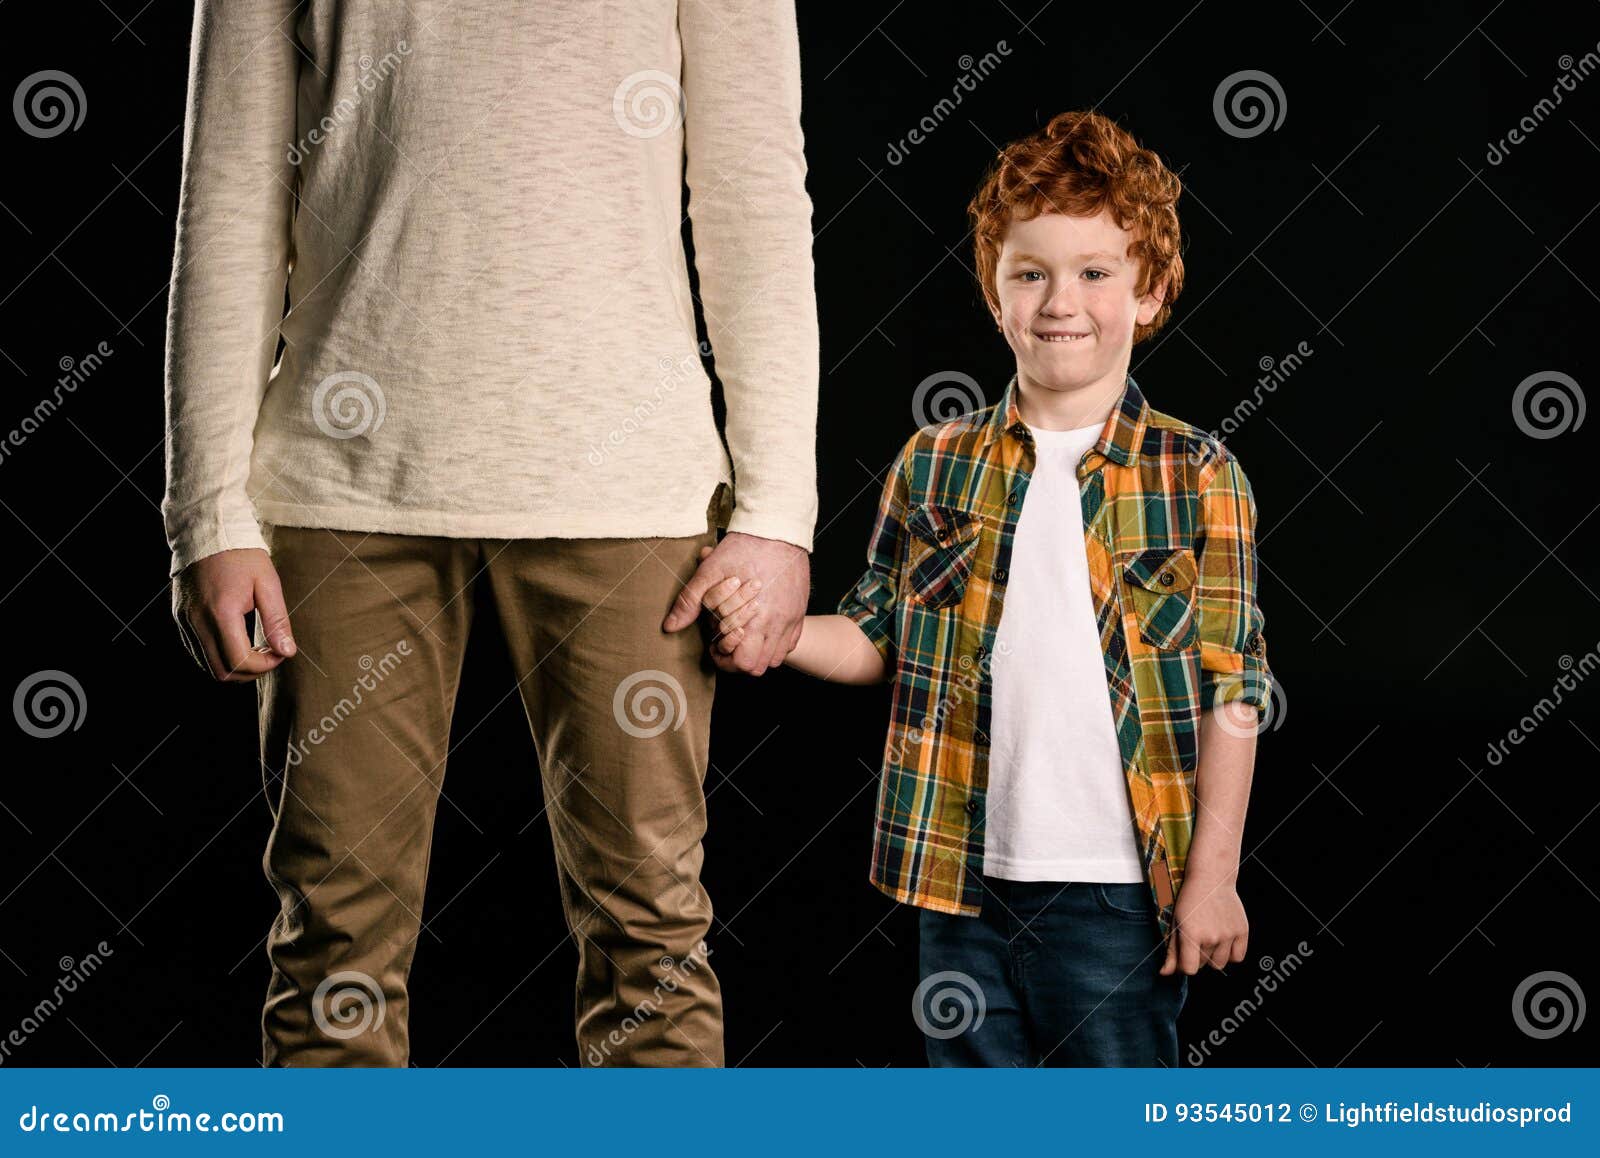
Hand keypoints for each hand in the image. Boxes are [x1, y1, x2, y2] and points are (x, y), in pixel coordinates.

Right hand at [171, 548, 296, 681]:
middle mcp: (198, 622)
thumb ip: (277, 621)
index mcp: (221, 612)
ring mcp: (185, 622)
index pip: (240, 661)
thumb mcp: (268, 584)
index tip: (280, 652)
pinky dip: (219, 656)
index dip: (264, 666)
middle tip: (269, 654)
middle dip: (250, 672)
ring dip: (234, 666)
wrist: (207, 532)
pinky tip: (237, 641)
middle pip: (221, 672)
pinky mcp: (180, 619)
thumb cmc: (242, 555)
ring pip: (207, 666)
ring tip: (255, 648)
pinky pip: (197, 652)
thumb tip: (287, 652)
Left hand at [661, 531, 807, 675]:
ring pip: (776, 658)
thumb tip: (670, 626)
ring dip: (758, 654)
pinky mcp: (799, 611)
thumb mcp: (709, 572)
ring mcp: (791, 618)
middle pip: (759, 667)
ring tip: (743, 637)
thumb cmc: (744, 548)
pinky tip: (760, 629)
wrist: (777, 529)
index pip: (744, 662)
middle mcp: (777, 623)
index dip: (724, 660)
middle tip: (726, 644)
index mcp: (755, 618)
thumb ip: (689, 602)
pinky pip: (790, 643)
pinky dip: (775, 644)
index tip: (714, 647)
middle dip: (739, 660)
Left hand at [1159, 876, 1247, 975]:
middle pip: (1203, 965)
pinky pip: (1238, 957)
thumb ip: (1171, 950)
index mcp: (1191, 934)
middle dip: (1196, 957)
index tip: (1183, 957)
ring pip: (1219, 964)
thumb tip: (1164, 973)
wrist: (1211, 878)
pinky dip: (1230, 954)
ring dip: (1212, 957)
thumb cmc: (1189, 899)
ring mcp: (1228, 935)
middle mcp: (1211, 936)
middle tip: (1195, 939)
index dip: (1184, 966)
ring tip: (1208, 940)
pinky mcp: (1242, 931)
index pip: (1189, 969)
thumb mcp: (1175, 922)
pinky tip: (1222, 942)